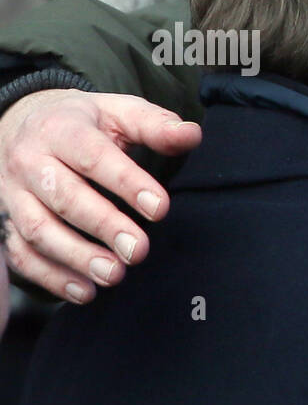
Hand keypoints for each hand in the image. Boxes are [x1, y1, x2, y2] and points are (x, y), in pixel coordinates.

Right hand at [0, 89, 201, 301]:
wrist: (22, 125)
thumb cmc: (83, 124)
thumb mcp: (118, 112)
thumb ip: (155, 125)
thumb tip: (192, 135)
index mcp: (61, 129)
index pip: (94, 157)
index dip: (128, 183)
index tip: (161, 209)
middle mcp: (30, 161)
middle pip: (64, 197)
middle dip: (104, 226)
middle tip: (140, 251)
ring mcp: (14, 194)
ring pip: (38, 229)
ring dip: (76, 256)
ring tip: (115, 275)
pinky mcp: (7, 222)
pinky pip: (21, 254)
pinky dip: (51, 277)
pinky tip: (85, 292)